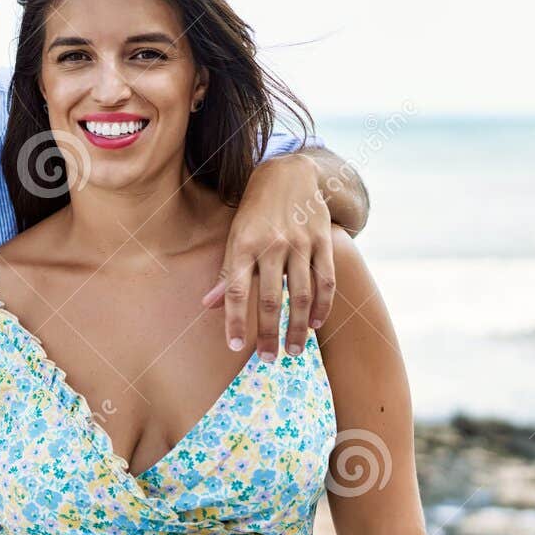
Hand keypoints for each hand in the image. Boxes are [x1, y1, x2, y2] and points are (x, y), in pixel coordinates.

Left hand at [202, 152, 335, 360]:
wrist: (288, 174)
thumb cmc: (254, 213)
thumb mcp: (235, 238)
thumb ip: (227, 275)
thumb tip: (208, 307)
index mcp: (244, 246)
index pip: (238, 291)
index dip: (236, 321)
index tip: (235, 347)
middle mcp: (272, 245)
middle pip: (271, 298)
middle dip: (269, 333)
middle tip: (269, 360)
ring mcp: (300, 243)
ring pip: (302, 294)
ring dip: (298, 327)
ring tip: (294, 351)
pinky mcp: (323, 241)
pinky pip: (325, 280)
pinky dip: (323, 306)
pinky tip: (316, 325)